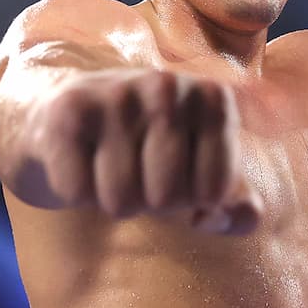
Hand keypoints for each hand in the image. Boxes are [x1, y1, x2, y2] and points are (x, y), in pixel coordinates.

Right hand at [15, 69, 259, 233]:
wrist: (72, 116)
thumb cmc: (152, 155)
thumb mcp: (206, 177)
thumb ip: (239, 212)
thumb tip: (211, 220)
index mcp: (213, 98)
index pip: (213, 193)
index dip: (193, 201)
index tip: (182, 177)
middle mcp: (168, 86)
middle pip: (166, 200)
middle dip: (151, 203)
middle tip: (140, 173)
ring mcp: (116, 94)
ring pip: (120, 201)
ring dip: (113, 200)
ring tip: (109, 166)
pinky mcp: (68, 111)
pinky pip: (77, 193)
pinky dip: (76, 192)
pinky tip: (80, 159)